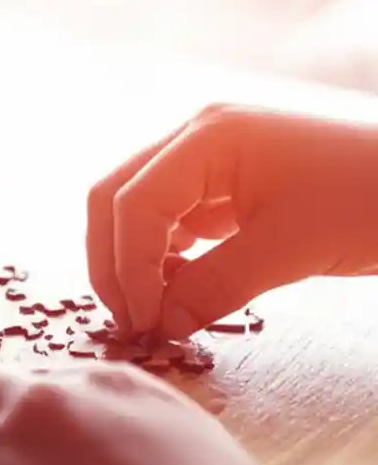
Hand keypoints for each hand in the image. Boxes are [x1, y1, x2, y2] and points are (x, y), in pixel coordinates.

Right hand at [86, 104, 377, 338]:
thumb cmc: (372, 199)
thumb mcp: (290, 250)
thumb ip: (213, 287)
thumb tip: (160, 328)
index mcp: (208, 136)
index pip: (133, 203)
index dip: (127, 268)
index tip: (145, 323)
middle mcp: (197, 137)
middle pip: (115, 198)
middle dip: (112, 262)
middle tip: (131, 320)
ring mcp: (210, 159)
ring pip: (135, 211)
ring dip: (132, 262)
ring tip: (153, 313)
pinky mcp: (226, 185)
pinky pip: (171, 221)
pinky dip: (162, 260)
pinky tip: (177, 293)